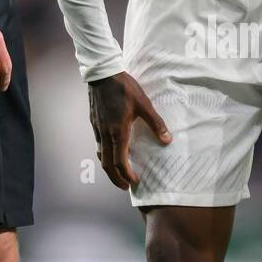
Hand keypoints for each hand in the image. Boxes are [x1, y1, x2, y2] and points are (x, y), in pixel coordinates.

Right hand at [88, 72, 170, 188]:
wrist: (102, 74)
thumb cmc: (124, 88)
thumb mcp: (144, 105)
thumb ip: (156, 123)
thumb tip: (167, 140)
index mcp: (118, 131)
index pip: (119, 161)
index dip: (126, 175)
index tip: (134, 182)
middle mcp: (105, 134)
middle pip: (106, 164)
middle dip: (115, 178)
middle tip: (125, 187)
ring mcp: (97, 129)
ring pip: (100, 155)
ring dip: (108, 168)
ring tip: (118, 174)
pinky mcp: (94, 123)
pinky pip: (98, 145)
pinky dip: (104, 155)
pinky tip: (111, 152)